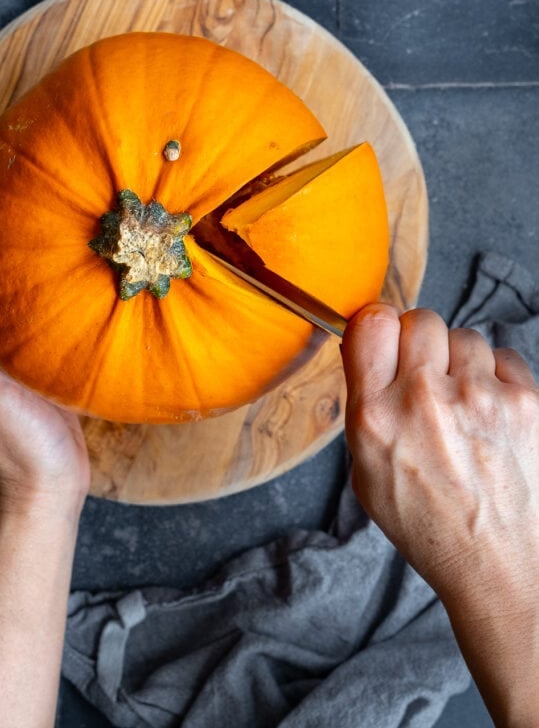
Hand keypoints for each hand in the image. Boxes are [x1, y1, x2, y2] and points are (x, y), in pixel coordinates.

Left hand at [0, 194, 89, 516]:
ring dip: (20, 259)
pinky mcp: (43, 361)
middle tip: (19, 198)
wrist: (51, 484)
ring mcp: (14, 352)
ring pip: (13, 293)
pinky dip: (46, 287)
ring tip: (44, 223)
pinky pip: (39, 313)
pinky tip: (71, 273)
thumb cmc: (18, 441)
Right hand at [340, 304, 538, 605]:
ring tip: (464, 407)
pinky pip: (505, 358)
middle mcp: (425, 398)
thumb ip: (365, 405)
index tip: (385, 340)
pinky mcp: (526, 402)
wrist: (500, 567)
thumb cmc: (432, 526)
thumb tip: (368, 348)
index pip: (372, 322)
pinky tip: (492, 416)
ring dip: (462, 364)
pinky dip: (498, 380)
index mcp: (375, 416)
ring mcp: (480, 397)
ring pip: (466, 337)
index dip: (380, 328)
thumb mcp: (366, 472)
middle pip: (422, 319)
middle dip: (422, 344)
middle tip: (428, 378)